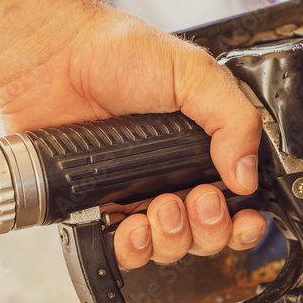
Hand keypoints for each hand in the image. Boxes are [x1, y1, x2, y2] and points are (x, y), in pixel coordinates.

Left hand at [0, 4, 267, 268]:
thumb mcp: (194, 73)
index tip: (245, 217)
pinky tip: (133, 229)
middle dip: (210, 228)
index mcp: (201, 148)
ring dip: (174, 239)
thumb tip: (247, 175)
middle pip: (207, 233)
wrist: (54, 59)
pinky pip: (124, 249)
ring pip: (170, 247)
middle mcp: (171, 176)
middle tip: (199, 201)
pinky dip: (134, 249)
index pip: (235, 200)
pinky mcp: (98, 208)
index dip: (244, 219)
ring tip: (162, 208)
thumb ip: (234, 119)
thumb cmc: (118, 53)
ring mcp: (135, 195)